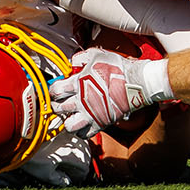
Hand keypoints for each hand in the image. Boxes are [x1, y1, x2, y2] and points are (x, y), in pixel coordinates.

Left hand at [17, 134, 96, 186]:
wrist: (21, 134)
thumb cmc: (32, 155)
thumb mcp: (45, 173)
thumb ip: (59, 179)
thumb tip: (66, 181)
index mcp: (72, 155)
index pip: (84, 166)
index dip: (80, 174)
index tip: (74, 178)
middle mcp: (73, 141)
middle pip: (85, 153)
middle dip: (81, 162)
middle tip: (73, 169)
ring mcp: (67, 130)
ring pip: (80, 141)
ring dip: (78, 150)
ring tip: (70, 156)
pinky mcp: (61, 122)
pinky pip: (72, 131)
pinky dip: (72, 138)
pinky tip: (65, 142)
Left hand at [49, 47, 164, 138]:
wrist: (135, 82)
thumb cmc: (118, 68)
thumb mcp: (97, 55)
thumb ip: (82, 58)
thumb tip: (74, 61)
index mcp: (78, 83)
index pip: (55, 91)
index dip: (53, 91)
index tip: (56, 90)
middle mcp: (81, 100)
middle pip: (58, 109)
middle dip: (56, 106)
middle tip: (61, 104)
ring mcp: (90, 113)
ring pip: (68, 126)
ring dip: (67, 122)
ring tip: (71, 117)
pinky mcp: (100, 123)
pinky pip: (84, 134)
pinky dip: (82, 131)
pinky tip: (84, 124)